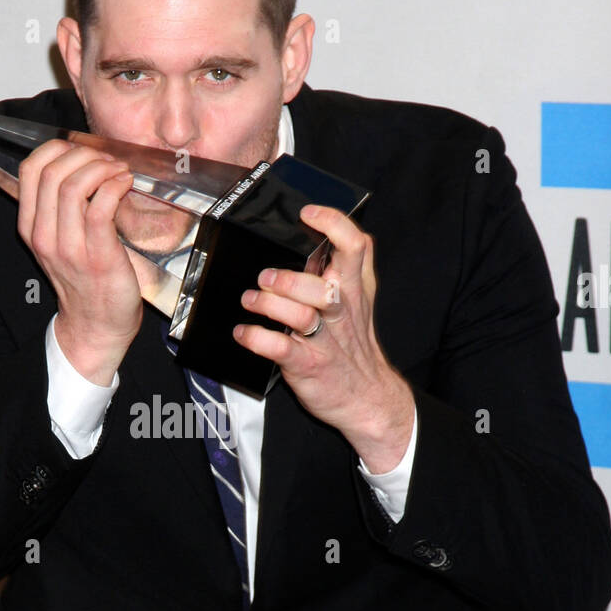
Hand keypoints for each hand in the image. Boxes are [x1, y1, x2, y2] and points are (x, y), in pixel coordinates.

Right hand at [17, 139, 141, 384]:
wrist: (96, 325)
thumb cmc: (85, 279)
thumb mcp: (59, 240)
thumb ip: (61, 206)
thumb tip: (80, 162)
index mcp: (31, 227)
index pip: (30, 169)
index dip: (57, 149)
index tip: (81, 151)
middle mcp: (44, 236)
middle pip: (53, 172)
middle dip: (85, 155)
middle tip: (107, 161)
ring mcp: (69, 247)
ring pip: (75, 186)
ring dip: (102, 168)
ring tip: (119, 172)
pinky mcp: (98, 255)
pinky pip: (101, 206)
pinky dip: (116, 186)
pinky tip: (126, 185)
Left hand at [233, 204, 414, 471]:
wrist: (367, 397)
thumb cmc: (352, 343)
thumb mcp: (358, 300)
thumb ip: (341, 267)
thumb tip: (314, 234)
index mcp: (352, 288)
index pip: (355, 247)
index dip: (333, 224)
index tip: (307, 214)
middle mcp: (341, 311)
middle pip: (323, 285)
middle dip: (289, 279)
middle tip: (265, 278)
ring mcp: (324, 340)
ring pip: (301, 316)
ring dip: (269, 305)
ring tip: (250, 300)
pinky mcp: (308, 365)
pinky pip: (280, 349)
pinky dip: (256, 338)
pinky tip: (244, 332)